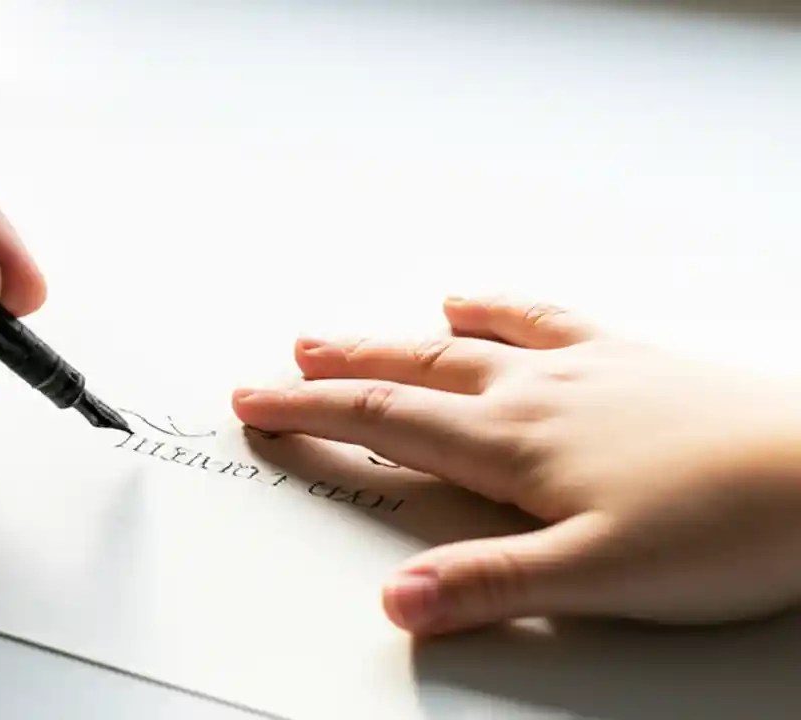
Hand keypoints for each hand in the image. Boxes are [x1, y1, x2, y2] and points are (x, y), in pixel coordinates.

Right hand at [232, 296, 800, 635]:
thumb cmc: (725, 528)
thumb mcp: (596, 577)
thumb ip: (488, 586)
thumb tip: (397, 602)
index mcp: (511, 445)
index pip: (383, 424)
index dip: (311, 416)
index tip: (256, 404)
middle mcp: (533, 394)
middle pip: (405, 376)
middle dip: (332, 374)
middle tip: (279, 368)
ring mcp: (578, 370)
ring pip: (458, 347)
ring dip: (391, 341)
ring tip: (341, 336)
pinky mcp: (625, 361)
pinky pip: (540, 321)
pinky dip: (493, 311)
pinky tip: (471, 303)